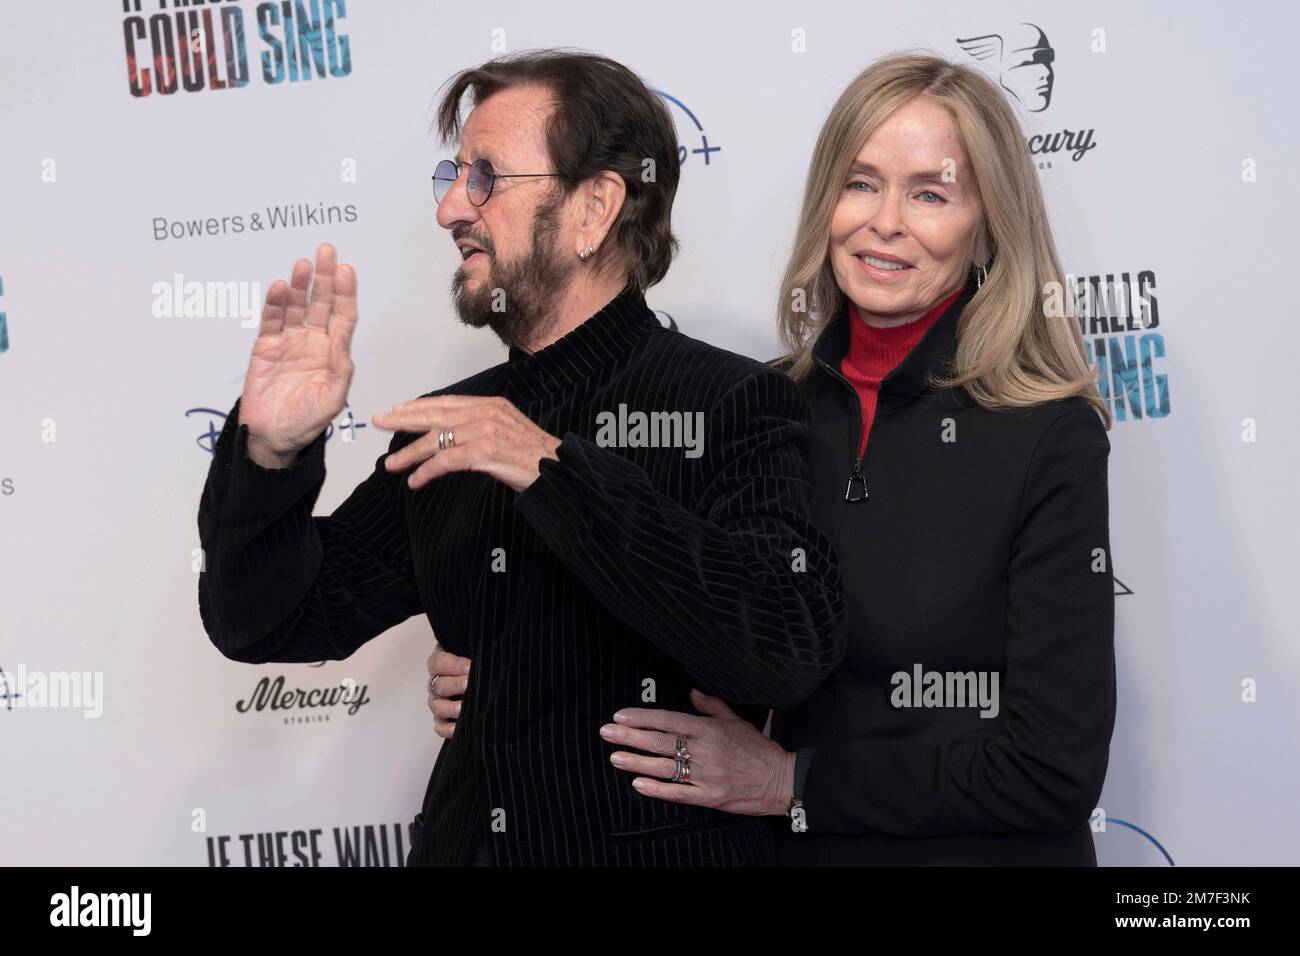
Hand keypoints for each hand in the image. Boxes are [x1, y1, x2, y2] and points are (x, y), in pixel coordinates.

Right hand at [237, 242, 357, 466]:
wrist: (273, 437)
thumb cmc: (307, 421)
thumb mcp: (332, 399)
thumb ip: (339, 370)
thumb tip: (342, 341)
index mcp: (334, 352)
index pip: (343, 316)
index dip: (346, 293)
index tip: (347, 271)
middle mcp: (313, 341)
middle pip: (321, 303)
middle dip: (325, 277)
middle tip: (327, 251)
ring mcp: (289, 341)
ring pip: (297, 306)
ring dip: (301, 285)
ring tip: (305, 264)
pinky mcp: (265, 346)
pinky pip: (271, 321)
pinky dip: (275, 304)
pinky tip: (281, 288)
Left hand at [372, 395, 560, 492]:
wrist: (559, 470)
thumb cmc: (535, 458)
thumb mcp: (507, 434)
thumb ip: (482, 429)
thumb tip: (454, 438)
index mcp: (491, 405)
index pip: (446, 403)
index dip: (419, 407)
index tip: (398, 410)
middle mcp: (486, 413)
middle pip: (435, 415)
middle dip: (404, 420)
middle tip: (379, 422)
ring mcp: (486, 431)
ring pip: (437, 440)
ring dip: (410, 454)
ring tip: (391, 465)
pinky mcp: (486, 451)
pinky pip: (447, 461)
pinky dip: (427, 471)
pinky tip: (416, 481)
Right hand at [427, 644, 471, 739]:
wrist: (477, 677)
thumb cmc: (472, 659)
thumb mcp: (467, 646)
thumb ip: (467, 639)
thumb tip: (469, 625)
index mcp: (438, 663)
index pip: (439, 662)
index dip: (454, 665)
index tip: (471, 667)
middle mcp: (435, 683)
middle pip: (440, 685)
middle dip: (456, 685)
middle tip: (470, 685)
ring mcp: (437, 702)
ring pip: (438, 706)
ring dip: (451, 708)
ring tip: (465, 708)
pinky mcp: (441, 720)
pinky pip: (439, 727)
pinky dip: (447, 729)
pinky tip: (458, 729)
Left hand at [601, 689, 795, 816]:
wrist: (781, 779)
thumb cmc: (758, 750)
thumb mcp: (737, 721)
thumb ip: (711, 706)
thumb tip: (693, 691)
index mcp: (709, 729)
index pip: (668, 720)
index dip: (642, 717)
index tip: (621, 715)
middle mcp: (705, 750)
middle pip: (660, 741)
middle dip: (630, 736)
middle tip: (607, 732)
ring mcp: (706, 774)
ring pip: (664, 767)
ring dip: (637, 762)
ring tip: (615, 757)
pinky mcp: (710, 796)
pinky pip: (678, 793)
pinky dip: (657, 790)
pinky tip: (638, 785)